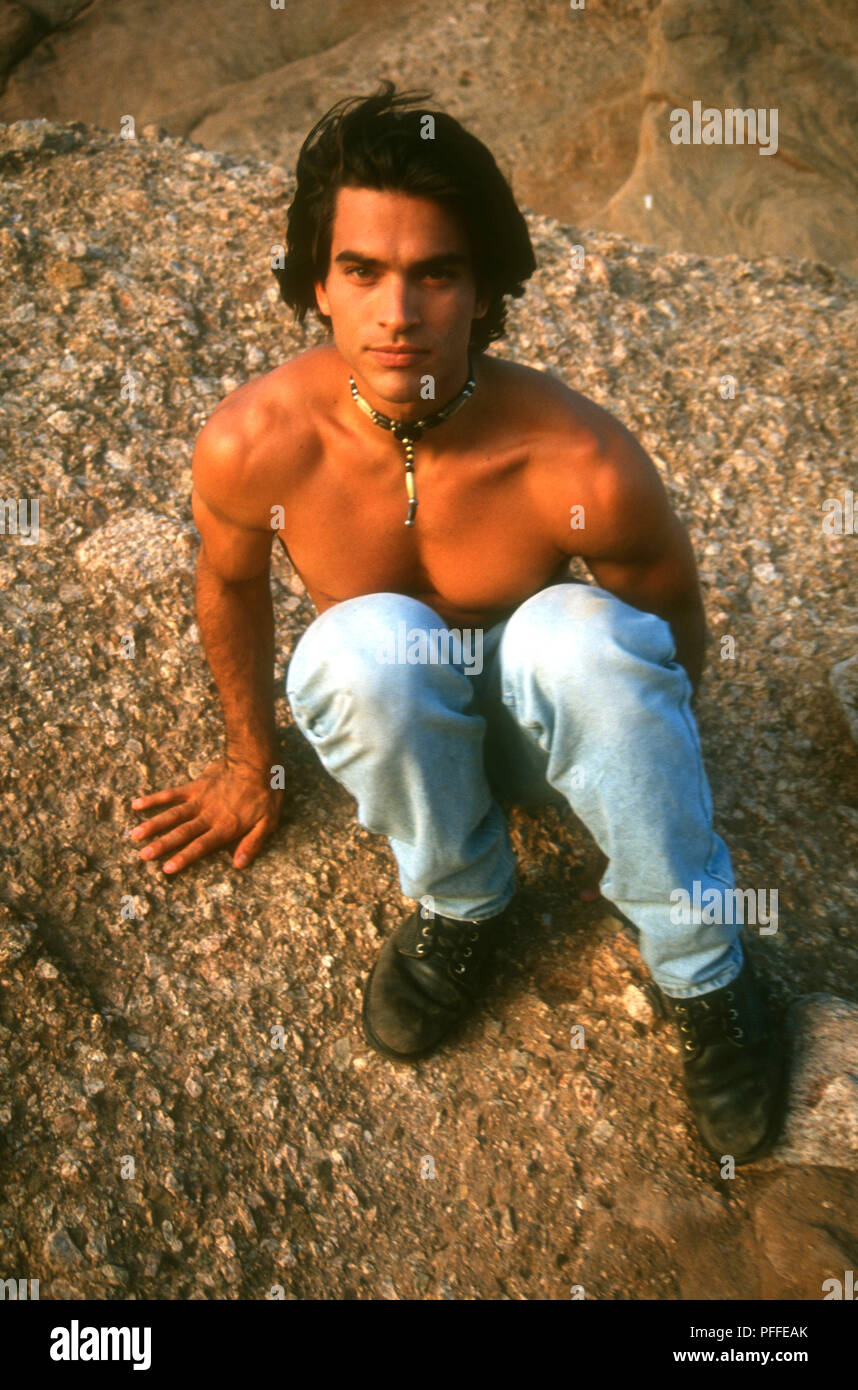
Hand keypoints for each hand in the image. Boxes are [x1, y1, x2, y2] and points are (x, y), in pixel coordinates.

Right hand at [128, 755, 283, 873]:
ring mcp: (199, 800)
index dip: (183, 858)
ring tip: (135, 836)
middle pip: (181, 833)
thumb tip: (239, 865)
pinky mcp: (195, 787)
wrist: (256, 761)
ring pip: (172, 814)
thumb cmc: (265, 794)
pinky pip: (172, 794)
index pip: (200, 846)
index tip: (166, 869)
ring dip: (153, 825)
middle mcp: (208, 815)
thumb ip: (252, 843)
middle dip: (161, 845)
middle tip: (142, 856)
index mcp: (225, 827)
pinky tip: (136, 805)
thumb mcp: (268, 822)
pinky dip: (154, 799)